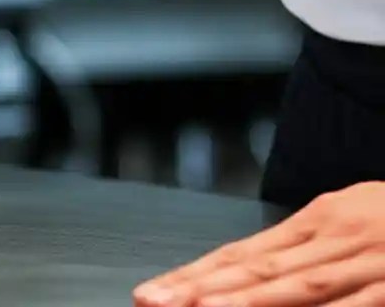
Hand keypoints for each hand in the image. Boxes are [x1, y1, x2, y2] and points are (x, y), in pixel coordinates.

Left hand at [134, 182, 384, 306]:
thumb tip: (245, 270)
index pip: (244, 251)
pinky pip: (360, 303)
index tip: (153, 292)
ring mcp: (372, 260)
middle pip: (259, 267)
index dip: (196, 273)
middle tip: (155, 301)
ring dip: (250, 301)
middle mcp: (337, 236)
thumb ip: (304, 248)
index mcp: (320, 219)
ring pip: (302, 286)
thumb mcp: (352, 217)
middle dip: (202, 288)